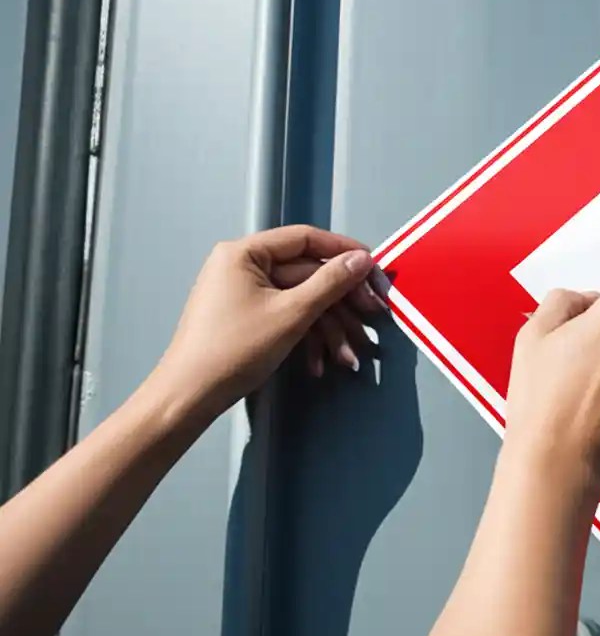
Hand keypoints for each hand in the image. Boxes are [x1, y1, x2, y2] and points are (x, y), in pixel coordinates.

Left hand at [147, 225, 380, 421]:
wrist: (189, 396)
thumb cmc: (236, 348)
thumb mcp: (291, 314)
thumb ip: (331, 282)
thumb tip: (362, 258)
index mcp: (246, 253)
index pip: (305, 239)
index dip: (344, 251)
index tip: (375, 269)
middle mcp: (243, 266)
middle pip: (307, 274)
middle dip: (341, 304)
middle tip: (373, 318)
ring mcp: (244, 294)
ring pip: (301, 302)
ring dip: (328, 331)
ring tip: (349, 358)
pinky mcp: (247, 319)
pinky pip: (286, 318)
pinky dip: (306, 340)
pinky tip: (319, 365)